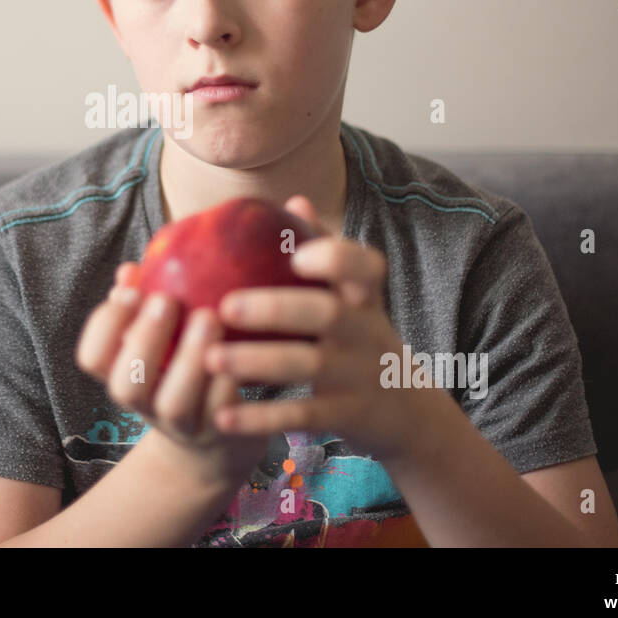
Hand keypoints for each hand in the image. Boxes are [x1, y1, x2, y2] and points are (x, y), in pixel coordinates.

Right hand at [75, 262, 268, 487]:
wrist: (216, 442)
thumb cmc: (182, 374)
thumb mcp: (159, 343)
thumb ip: (143, 306)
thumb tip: (129, 270)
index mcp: (123, 376)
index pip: (92, 358)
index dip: (105, 326)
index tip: (132, 290)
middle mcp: (146, 406)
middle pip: (127, 385)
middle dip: (144, 338)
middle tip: (166, 299)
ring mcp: (183, 425)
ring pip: (175, 403)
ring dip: (188, 358)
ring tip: (208, 316)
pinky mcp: (221, 433)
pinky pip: (221, 411)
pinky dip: (226, 381)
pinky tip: (239, 349)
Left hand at [203, 195, 445, 463]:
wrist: (407, 411)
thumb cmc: (359, 338)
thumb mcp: (353, 298)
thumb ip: (326, 252)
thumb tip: (294, 200)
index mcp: (363, 295)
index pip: (364, 266)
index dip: (336, 258)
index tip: (299, 254)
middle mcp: (365, 330)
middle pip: (326, 313)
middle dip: (275, 308)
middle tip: (225, 305)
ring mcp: (359, 374)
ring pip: (310, 364)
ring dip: (258, 361)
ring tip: (210, 358)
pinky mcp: (348, 414)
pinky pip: (303, 415)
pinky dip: (263, 418)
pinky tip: (223, 417)